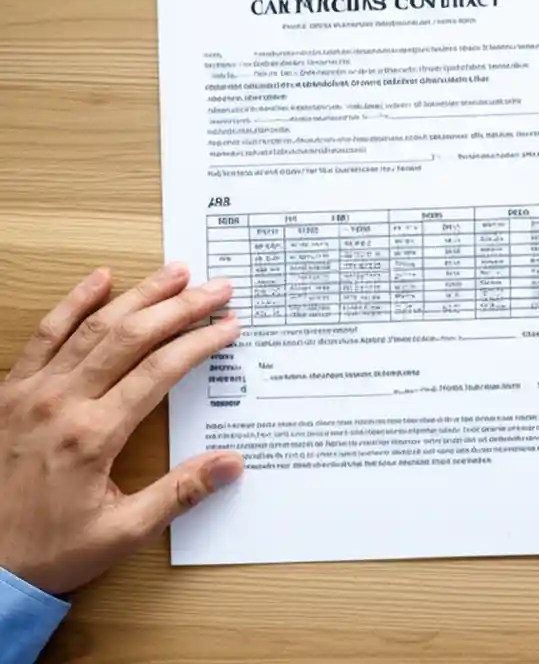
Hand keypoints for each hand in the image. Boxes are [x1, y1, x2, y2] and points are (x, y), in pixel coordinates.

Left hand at [0, 264, 243, 594]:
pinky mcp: (9, 392)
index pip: (160, 371)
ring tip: (174, 274)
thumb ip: (179, 493)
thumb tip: (231, 464)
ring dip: (137, 295)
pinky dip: (73, 303)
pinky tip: (99, 280)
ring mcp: (30, 392)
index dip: (199, 343)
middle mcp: (60, 403)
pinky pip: (44, 335)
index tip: (229, 326)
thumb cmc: (51, 549)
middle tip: (216, 288)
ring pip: (92, 327)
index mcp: (93, 435)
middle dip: (179, 307)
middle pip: (131, 337)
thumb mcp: (123, 532)